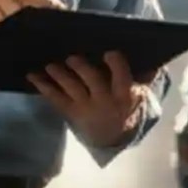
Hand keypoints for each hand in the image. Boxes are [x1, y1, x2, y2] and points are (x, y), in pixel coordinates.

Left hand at [27, 51, 150, 148]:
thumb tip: (155, 61)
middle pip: (93, 83)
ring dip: (59, 76)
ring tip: (49, 65)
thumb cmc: (124, 104)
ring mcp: (84, 108)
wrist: (111, 136)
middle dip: (83, 70)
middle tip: (72, 57)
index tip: (109, 52)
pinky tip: (32, 75)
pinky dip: (43, 87)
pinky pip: (55, 99)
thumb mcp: (138, 94)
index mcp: (123, 95)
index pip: (122, 79)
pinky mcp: (69, 112)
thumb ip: (144, 78)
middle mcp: (103, 102)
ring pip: (71, 90)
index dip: (116, 66)